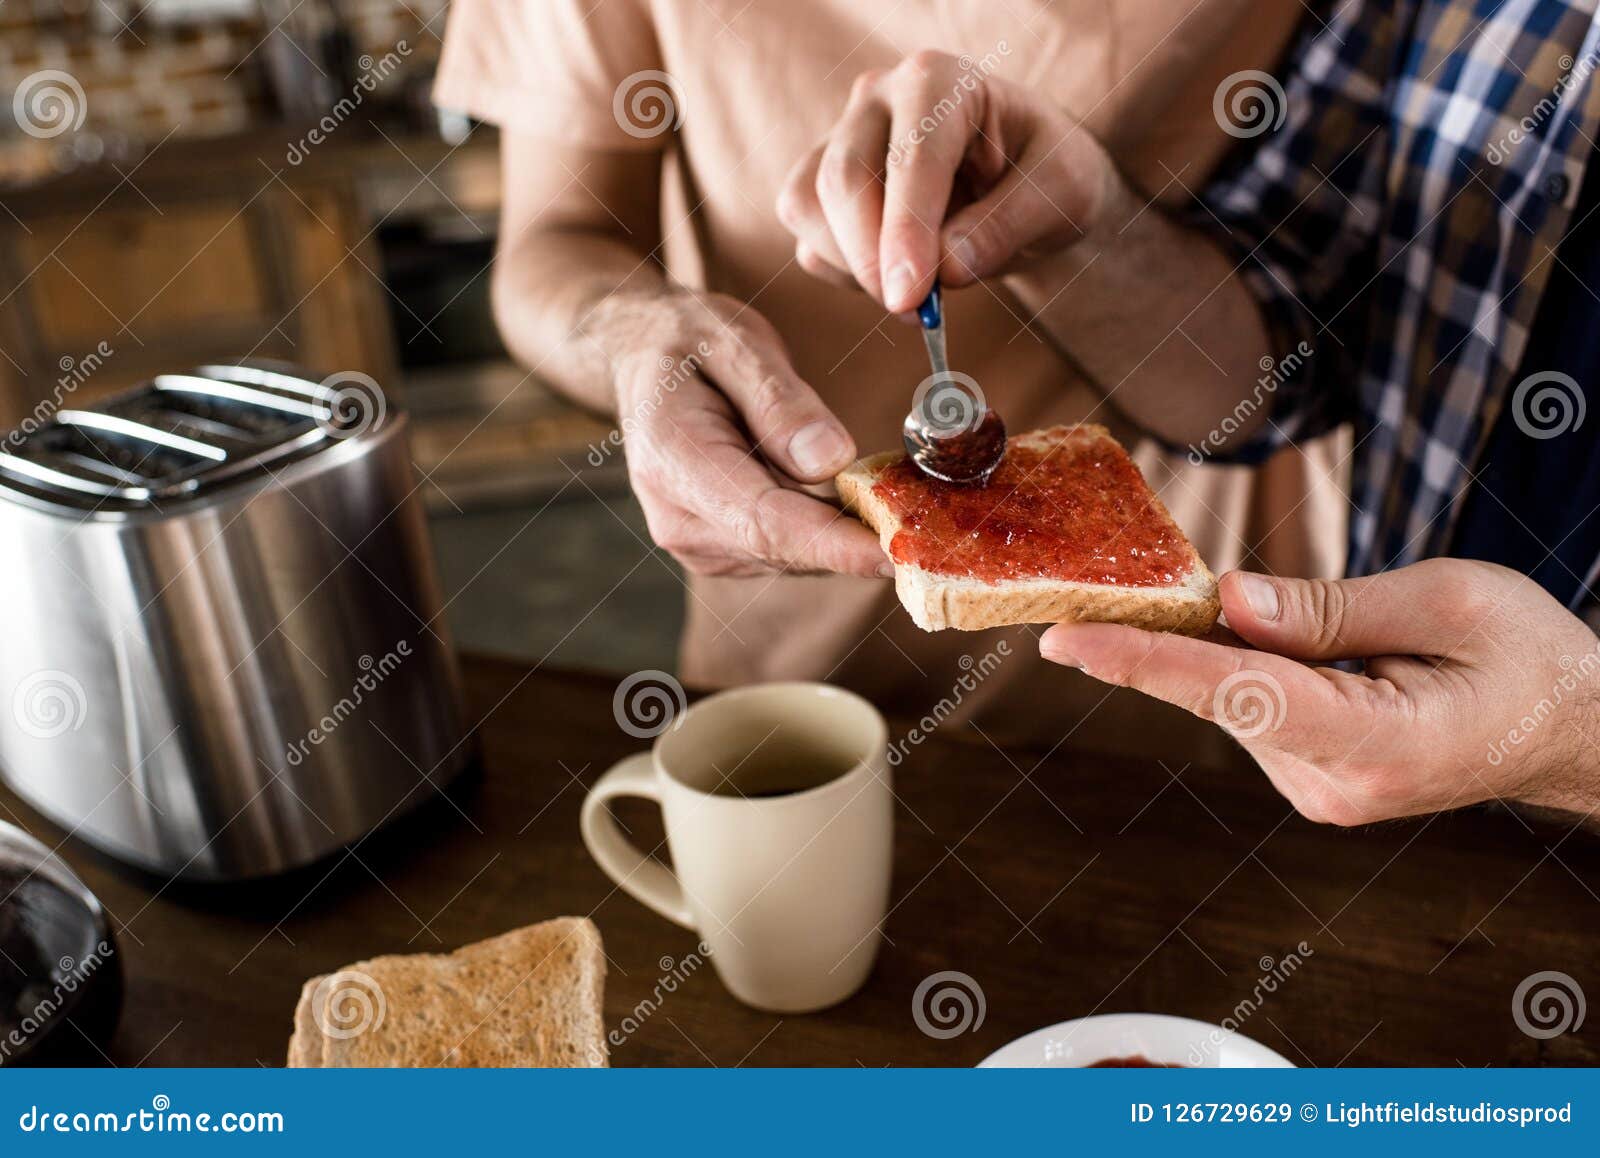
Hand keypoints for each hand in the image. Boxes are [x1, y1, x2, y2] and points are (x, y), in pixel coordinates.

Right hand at [596, 288, 888, 577]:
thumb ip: (779, 401)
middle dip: (859, 540)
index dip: (835, 544)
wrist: (639, 360)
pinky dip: (829, 531)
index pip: (764, 522)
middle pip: (785, 547)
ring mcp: (698, 543)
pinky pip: (787, 550)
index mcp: (674, 461)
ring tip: (900, 501)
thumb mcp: (734, 340)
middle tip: (933, 523)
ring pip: (792, 555)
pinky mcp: (722, 549)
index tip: (899, 551)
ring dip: (847, 536)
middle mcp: (679, 518)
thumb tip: (832, 461)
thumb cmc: (688, 340)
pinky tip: (858, 500)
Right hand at [776, 50, 1111, 312]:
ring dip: (855, 268)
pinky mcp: (820, 185)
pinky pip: (809, 240)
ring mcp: (839, 138)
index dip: (906, 230)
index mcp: (939, 81)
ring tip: (921, 293)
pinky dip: (846, 274)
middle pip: (844, 179)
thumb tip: (945, 270)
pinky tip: (897, 275)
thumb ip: (1007, 226)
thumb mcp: (1060, 193)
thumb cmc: (1044, 173)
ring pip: (809, 208)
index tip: (911, 297)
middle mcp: (877, 97)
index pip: (910, 156)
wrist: (1024, 181)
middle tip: (916, 313)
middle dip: (871, 258)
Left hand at [1039, 559, 1599, 824]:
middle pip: (1222, 694)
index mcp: (1380, 743)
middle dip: (1166, 636)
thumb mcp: (1447, 602)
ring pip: (1233, 700)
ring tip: (1297, 613)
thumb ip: (1330, 608)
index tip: (1067, 637)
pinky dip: (1243, 669)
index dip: (1145, 660)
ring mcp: (1321, 793)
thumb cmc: (1530, 658)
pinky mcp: (1314, 782)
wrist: (1576, 728)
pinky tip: (1282, 641)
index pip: (1237, 693)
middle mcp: (1335, 785)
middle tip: (1101, 589)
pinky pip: (1254, 711)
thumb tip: (1229, 599)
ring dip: (1224, 648)